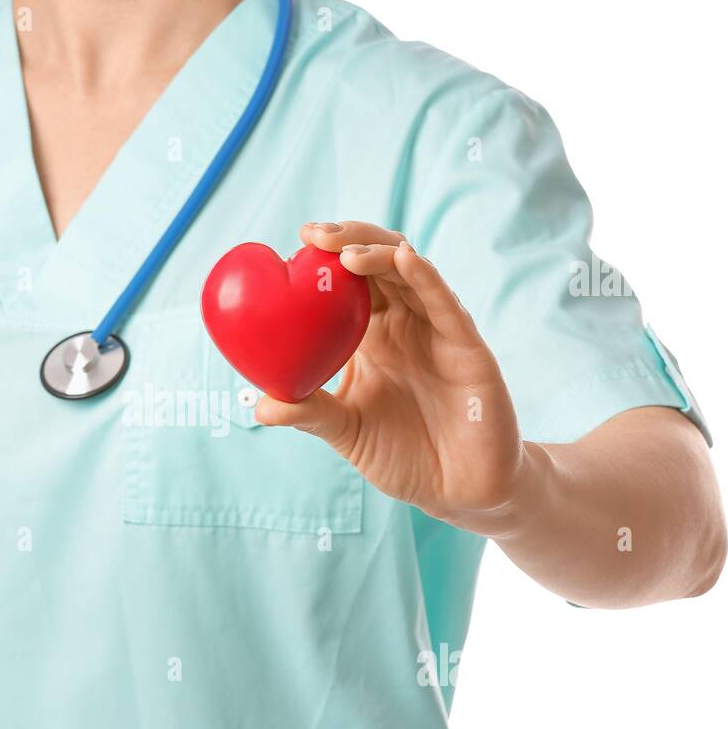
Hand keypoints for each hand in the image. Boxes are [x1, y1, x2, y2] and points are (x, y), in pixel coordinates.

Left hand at [256, 221, 528, 532]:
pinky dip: (425, 278)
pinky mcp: (468, 348)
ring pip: (412, 272)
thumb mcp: (346, 432)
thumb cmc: (403, 456)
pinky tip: (404, 260)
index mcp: (374, 335)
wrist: (458, 491)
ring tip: (345, 252)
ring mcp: (439, 331)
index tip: (294, 242)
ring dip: (379, 253)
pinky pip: (447, 304)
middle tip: (313, 237)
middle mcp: (407, 323)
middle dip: (349, 240)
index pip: (351, 280)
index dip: (327, 256)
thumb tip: (259, 406)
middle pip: (381, 262)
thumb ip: (309, 413)